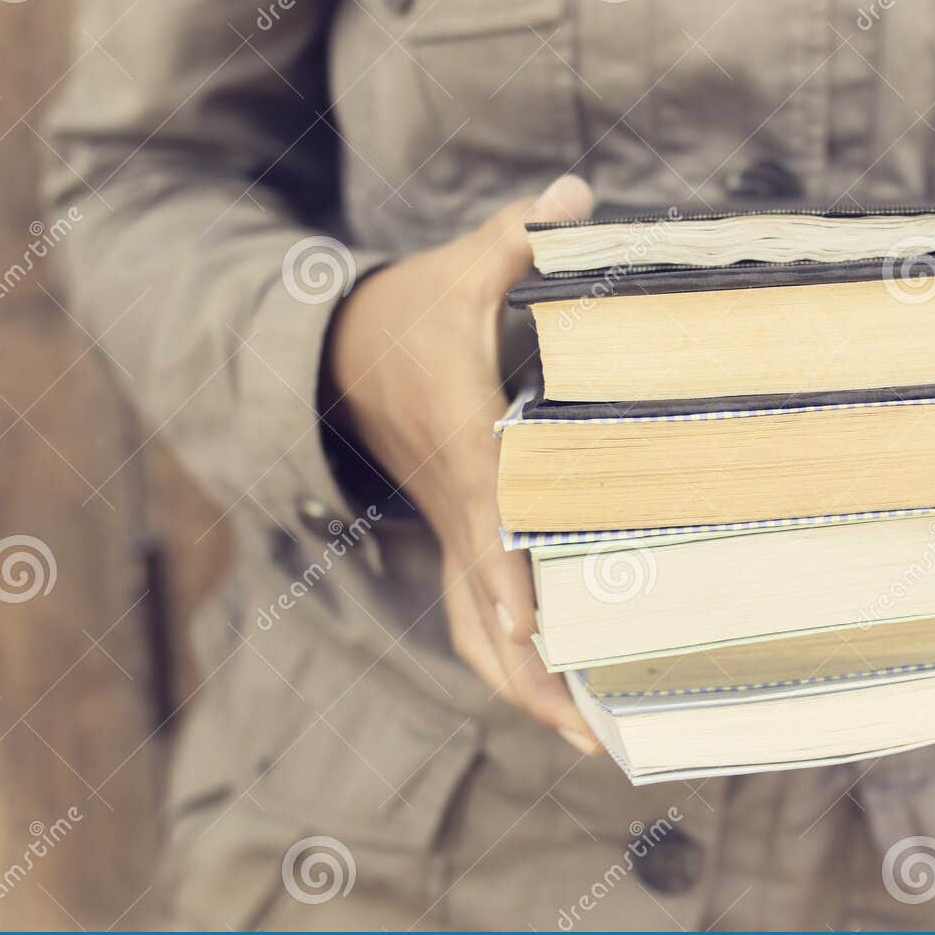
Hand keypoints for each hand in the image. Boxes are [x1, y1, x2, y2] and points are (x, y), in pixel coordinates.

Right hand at [326, 175, 602, 752]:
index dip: (509, 568)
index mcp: (464, 437)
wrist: (344, 352)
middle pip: (485, 603)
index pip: (489, 512)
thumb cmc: (416, 313)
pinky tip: (556, 701)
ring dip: (524, 684)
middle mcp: (458, 502)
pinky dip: (510, 662)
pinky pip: (476, 616)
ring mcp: (452, 531)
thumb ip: (520, 238)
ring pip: (478, 626)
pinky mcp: (455, 541)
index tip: (533, 622)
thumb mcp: (466, 268)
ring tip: (589, 736)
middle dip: (531, 669)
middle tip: (591, 727)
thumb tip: (574, 197)